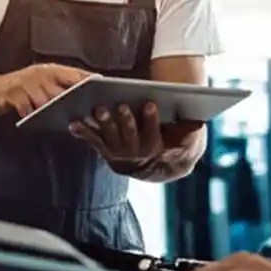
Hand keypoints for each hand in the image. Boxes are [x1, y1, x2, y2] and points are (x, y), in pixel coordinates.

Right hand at [0, 64, 90, 117]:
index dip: (91, 82)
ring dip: (54, 111)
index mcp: (52, 70)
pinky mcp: (12, 92)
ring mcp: (26, 81)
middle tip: (90, 114)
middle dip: (77, 101)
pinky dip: (31, 114)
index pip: (76, 74)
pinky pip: (25, 105)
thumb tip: (87, 106)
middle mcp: (41, 73)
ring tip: (66, 121)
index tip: (107, 92)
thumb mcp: (42, 86)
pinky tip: (35, 120)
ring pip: (45, 98)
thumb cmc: (23, 91)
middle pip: (63, 88)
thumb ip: (60, 92)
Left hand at [68, 101, 203, 172]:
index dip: (151, 119)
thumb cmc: (172, 145)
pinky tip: (73, 122)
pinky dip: (82, 132)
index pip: (154, 134)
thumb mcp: (187, 141)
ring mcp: (117, 153)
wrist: (154, 166)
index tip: (150, 103)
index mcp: (155, 149)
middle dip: (125, 120)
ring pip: (109, 138)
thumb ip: (191, 132)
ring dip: (103, 124)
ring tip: (98, 109)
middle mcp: (135, 155)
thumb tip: (197, 123)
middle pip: (129, 136)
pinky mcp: (104, 150)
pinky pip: (93, 141)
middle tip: (120, 104)